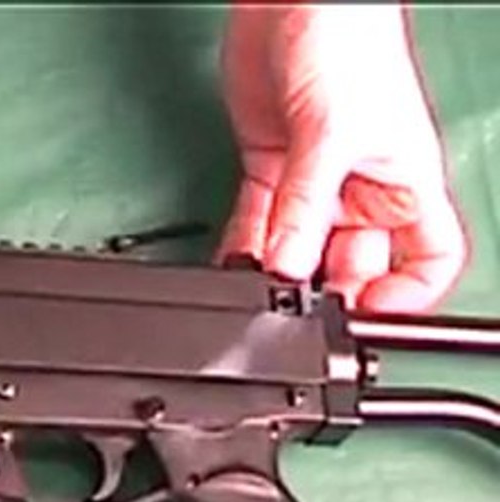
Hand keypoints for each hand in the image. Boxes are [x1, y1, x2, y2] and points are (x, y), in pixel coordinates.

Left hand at [217, 5, 466, 312]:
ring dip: (277, 274)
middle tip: (294, 309)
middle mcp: (363, 188)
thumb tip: (285, 267)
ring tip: (255, 289)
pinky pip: (257, 226)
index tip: (366, 316)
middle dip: (326, 290)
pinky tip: (228, 268)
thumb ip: (305, 207)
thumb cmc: (346, 42)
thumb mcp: (332, 135)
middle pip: (353, 265)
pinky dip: (242, 250)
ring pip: (300, 250)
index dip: (405, 295)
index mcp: (405, 182)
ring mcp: (314, 182)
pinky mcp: (270, 168)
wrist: (293, 0)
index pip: (427, 258)